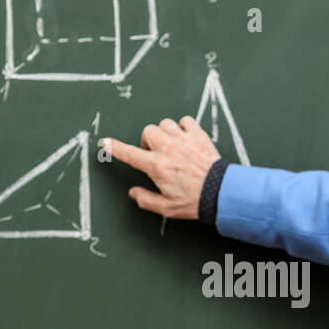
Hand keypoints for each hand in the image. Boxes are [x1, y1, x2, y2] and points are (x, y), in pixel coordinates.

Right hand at [101, 116, 220, 219]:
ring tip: (171, 146)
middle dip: (148, 141)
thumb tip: (133, 193)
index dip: (116, 148)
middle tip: (155, 154)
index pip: (130, 154)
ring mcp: (184, 140)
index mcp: (157, 166)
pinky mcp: (198, 135)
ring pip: (165, 124)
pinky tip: (185, 139)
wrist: (222, 193)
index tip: (107, 143)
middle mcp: (168, 149)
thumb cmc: (195, 201)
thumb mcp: (167, 208)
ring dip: (164, 133)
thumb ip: (146, 200)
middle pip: (147, 131)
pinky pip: (185, 120)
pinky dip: (183, 126)